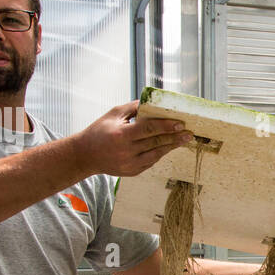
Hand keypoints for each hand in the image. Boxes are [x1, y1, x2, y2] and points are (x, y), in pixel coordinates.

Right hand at [74, 101, 192, 177]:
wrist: (85, 155)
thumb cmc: (99, 131)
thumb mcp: (114, 114)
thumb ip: (134, 108)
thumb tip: (153, 103)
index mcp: (121, 134)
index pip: (149, 129)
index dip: (166, 126)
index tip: (180, 124)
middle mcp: (126, 151)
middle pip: (156, 143)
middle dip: (174, 137)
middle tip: (189, 133)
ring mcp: (129, 164)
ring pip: (156, 154)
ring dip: (170, 147)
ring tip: (182, 140)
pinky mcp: (132, 172)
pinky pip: (150, 162)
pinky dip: (159, 154)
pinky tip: (167, 147)